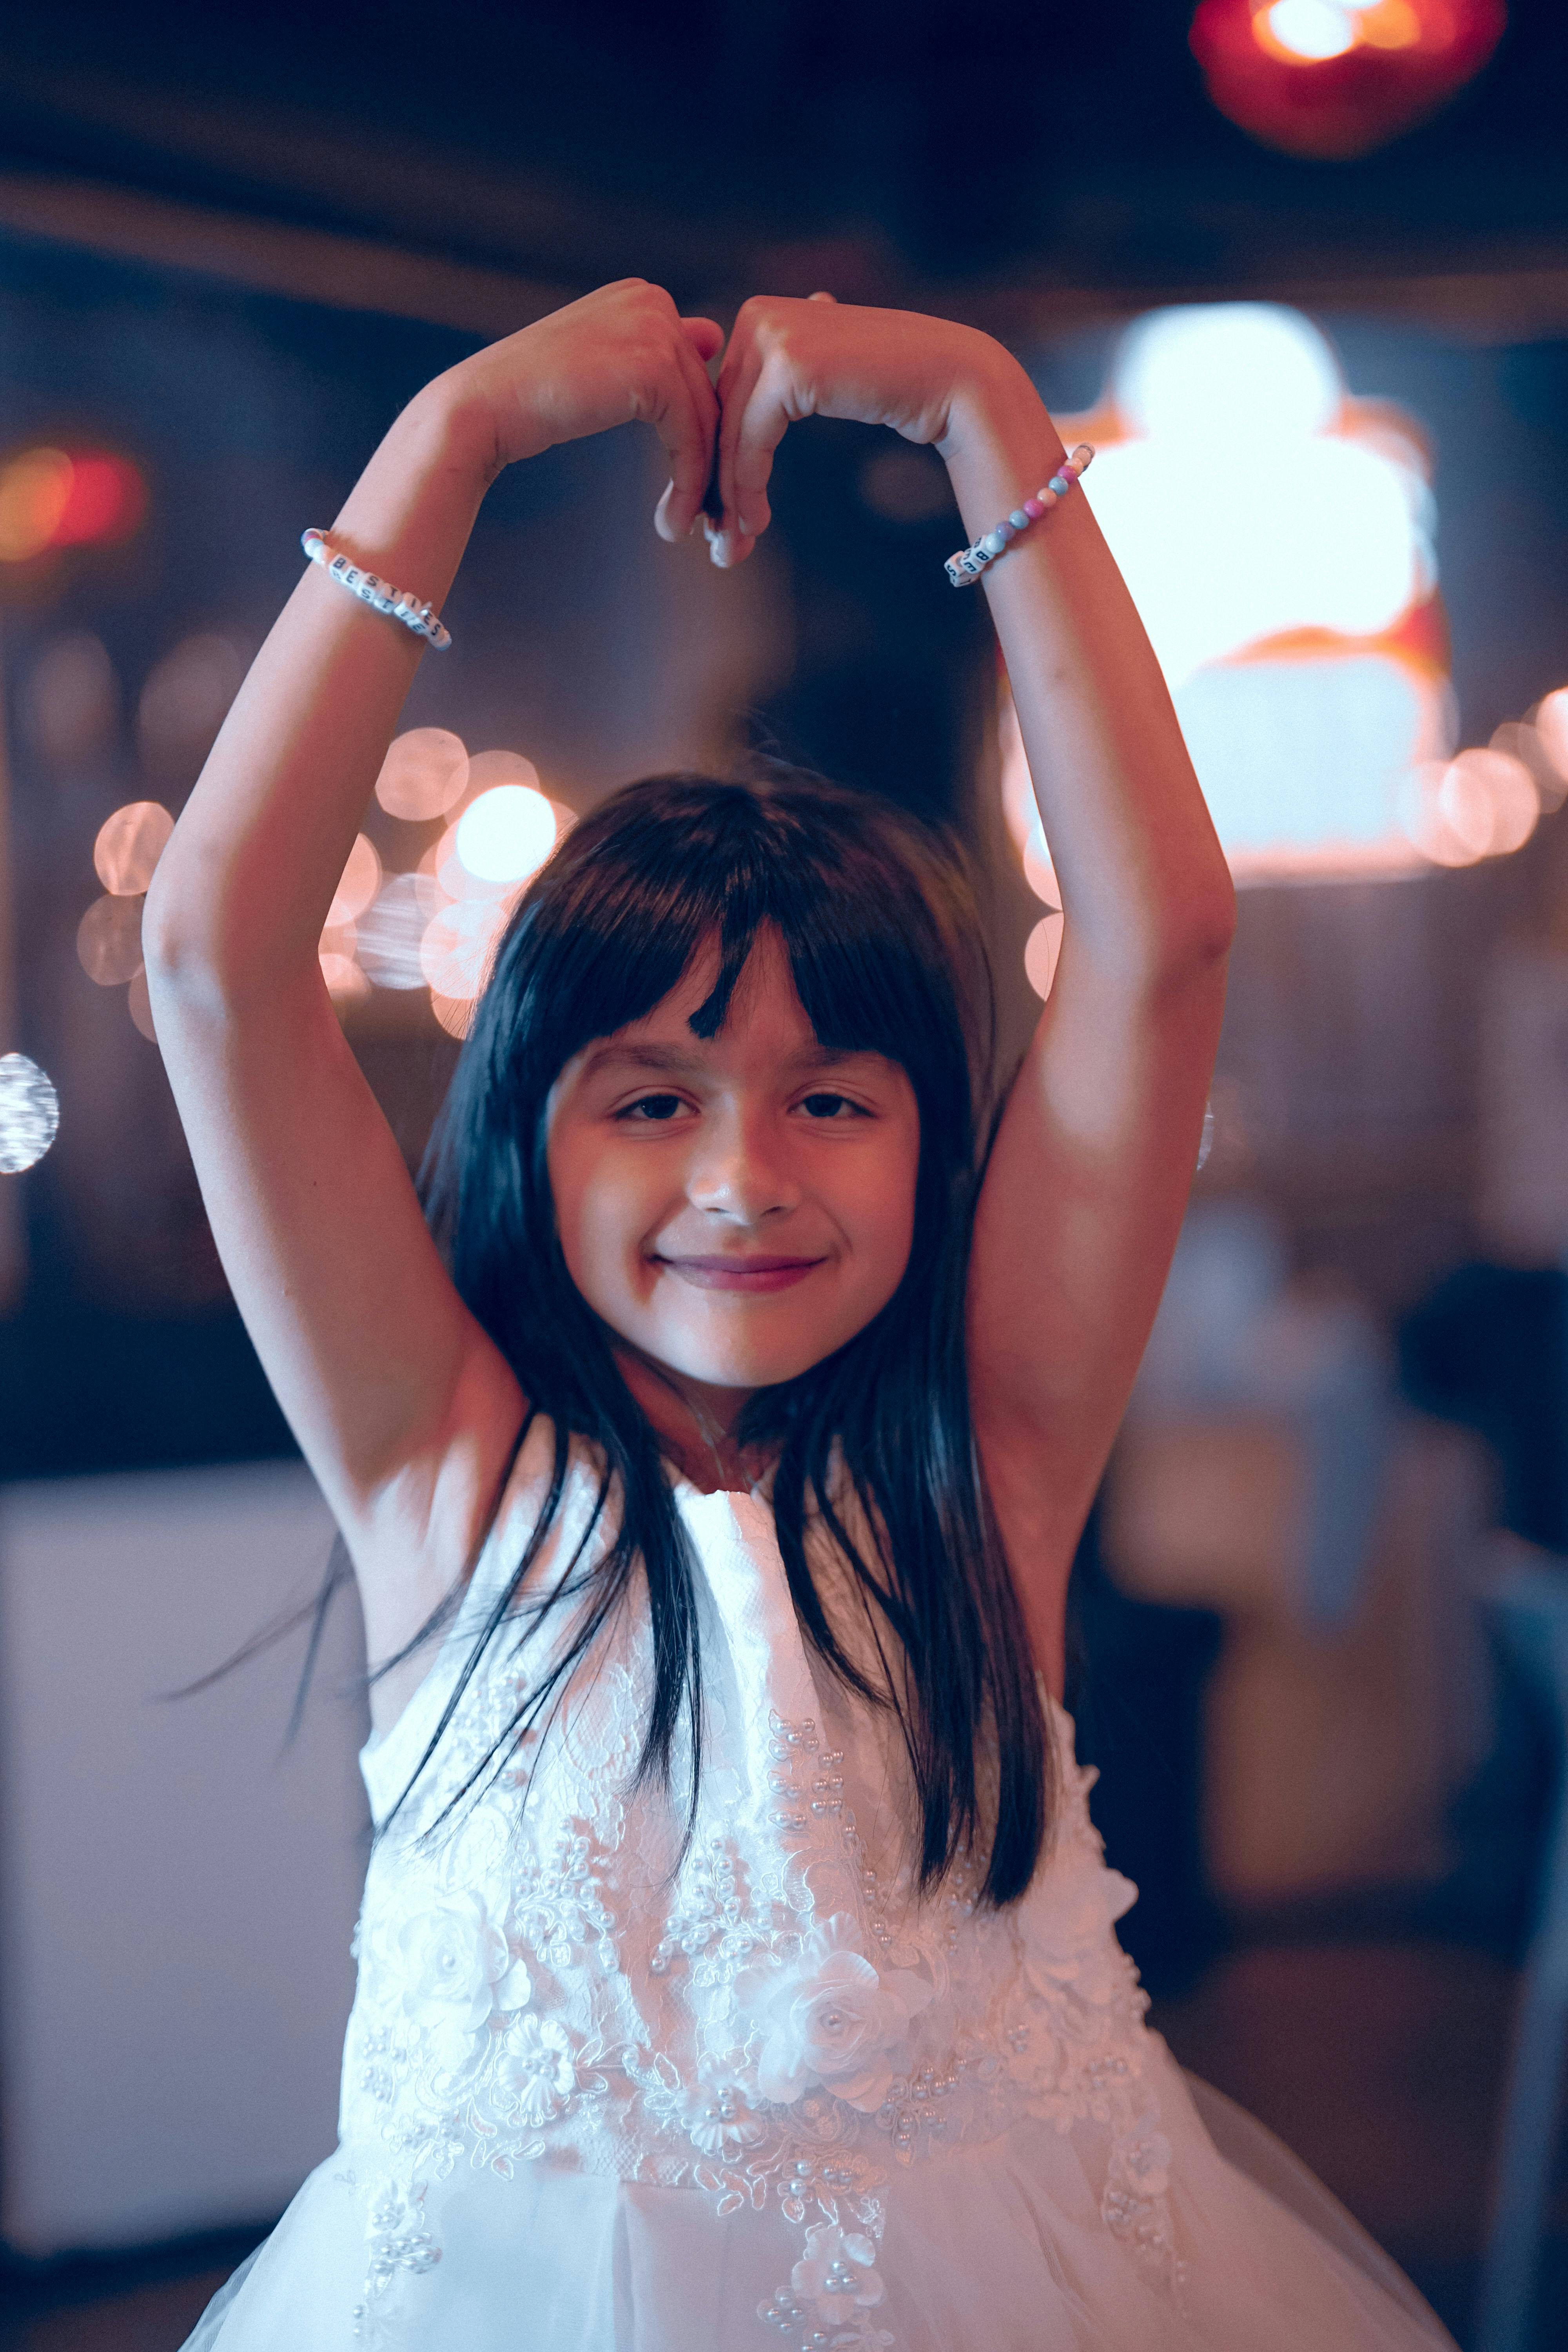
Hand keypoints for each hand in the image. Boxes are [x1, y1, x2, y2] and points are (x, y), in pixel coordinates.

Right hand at [438, 279, 723, 542]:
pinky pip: (691, 436)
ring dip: (699, 484)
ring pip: (703, 421)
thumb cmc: (532, 399)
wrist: (483, 409)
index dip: (699, 432)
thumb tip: (711, 337)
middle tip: (702, 517)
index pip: (694, 371)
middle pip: (704, 396)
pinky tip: (672, 522)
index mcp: (642, 297)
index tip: (692, 486)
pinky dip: (688, 484)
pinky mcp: (655, 368)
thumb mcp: (602, 366)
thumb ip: (655, 355)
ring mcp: (656, 330)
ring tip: (683, 529)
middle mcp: (654, 301)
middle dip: (707, 462)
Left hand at [707, 294, 1014, 564]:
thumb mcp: (827, 379)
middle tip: (717, 547)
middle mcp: (758, 315)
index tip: (718, 518)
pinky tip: (756, 523)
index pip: (723, 400)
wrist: (955, 379)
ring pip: (730, 434)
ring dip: (730, 499)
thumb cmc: (899, 386)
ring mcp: (772, 336)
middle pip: (720, 419)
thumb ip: (793, 376)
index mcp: (762, 314)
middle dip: (717, 488)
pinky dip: (748, 485)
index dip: (717, 462)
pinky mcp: (789, 366)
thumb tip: (772, 390)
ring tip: (733, 548)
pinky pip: (751, 438)